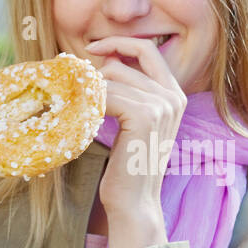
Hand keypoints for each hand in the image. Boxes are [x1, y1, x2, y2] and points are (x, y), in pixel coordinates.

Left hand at [83, 36, 186, 217]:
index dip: (117, 43)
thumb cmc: (126, 166)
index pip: (148, 49)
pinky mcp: (145, 116)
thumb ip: (126, 92)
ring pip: (113, 76)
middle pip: (127, 59)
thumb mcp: (131, 123)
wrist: (133, 203)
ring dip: (89, 90)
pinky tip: (83, 120)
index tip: (91, 49)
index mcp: (174, 95)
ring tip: (76, 110)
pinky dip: (89, 103)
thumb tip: (101, 62)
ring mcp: (162, 105)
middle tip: (74, 80)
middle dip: (97, 67)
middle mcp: (173, 96)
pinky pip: (107, 93)